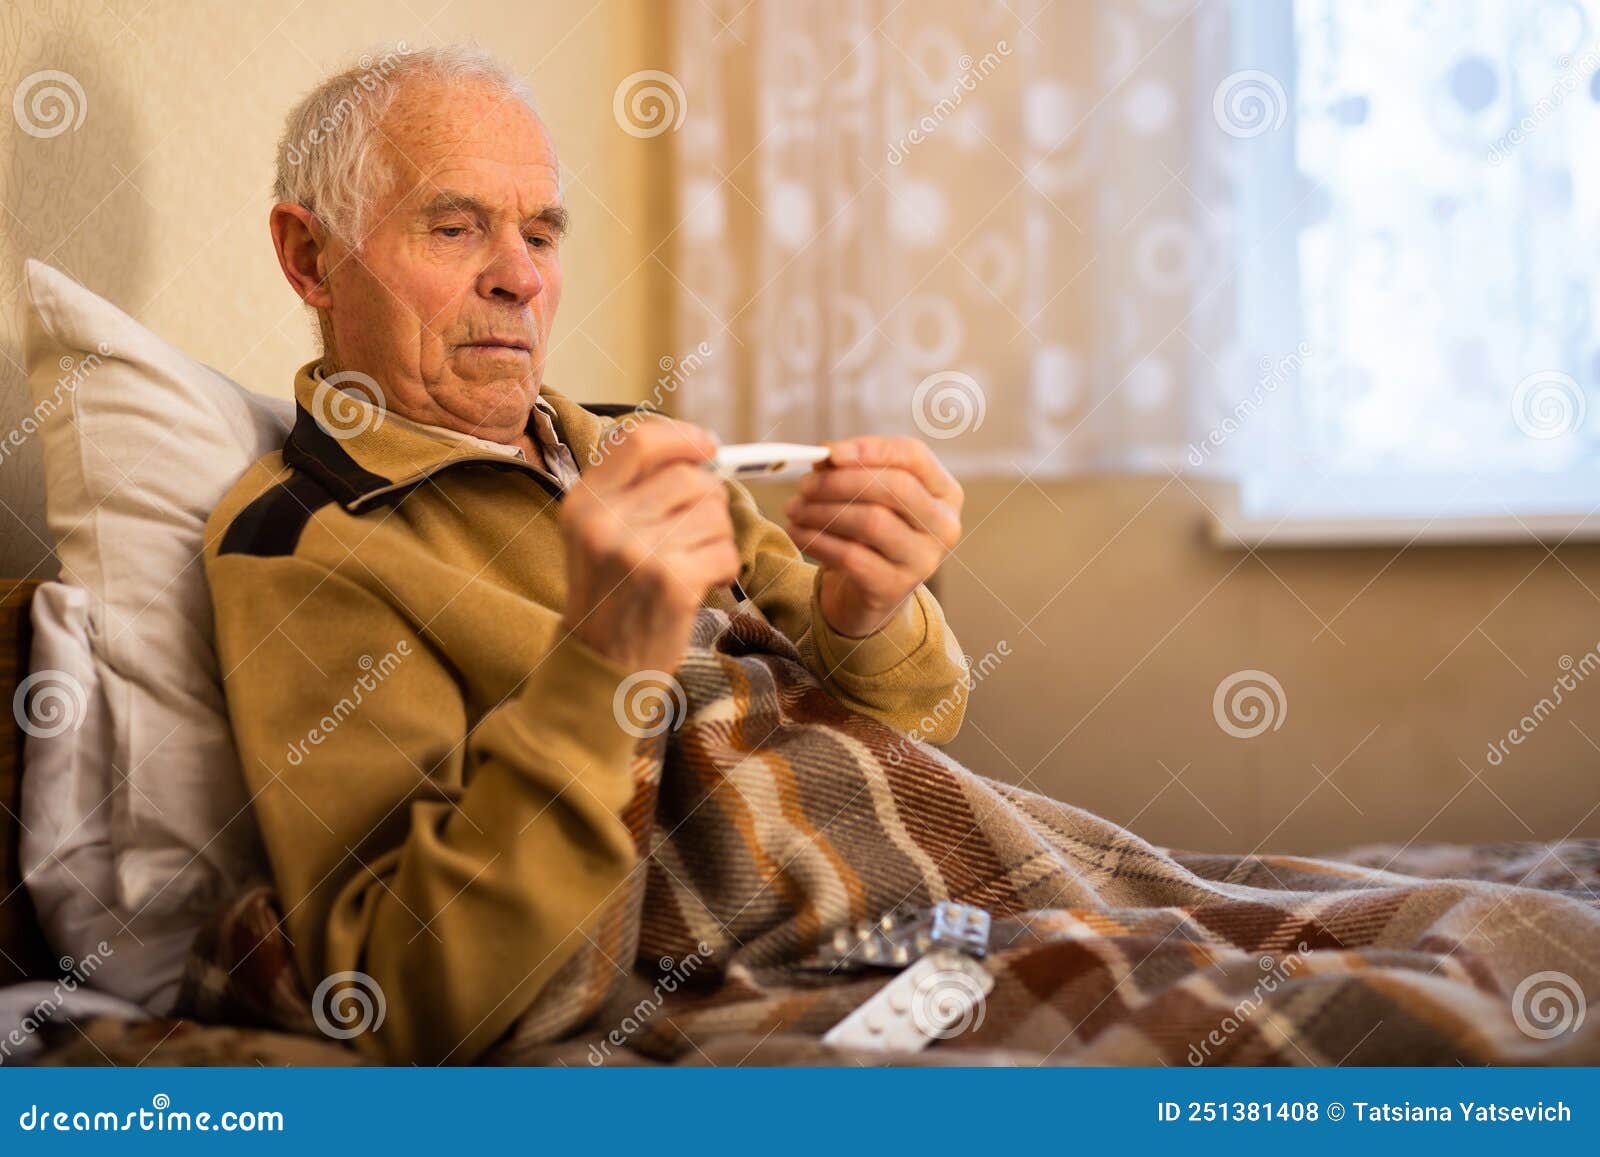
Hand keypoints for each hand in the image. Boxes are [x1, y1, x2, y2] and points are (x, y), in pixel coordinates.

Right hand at [559, 419, 739, 673]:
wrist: (603, 664)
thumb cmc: (612, 593)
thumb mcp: (598, 533)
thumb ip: (634, 488)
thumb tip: (701, 447)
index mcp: (585, 502)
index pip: (640, 441)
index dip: (683, 437)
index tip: (707, 446)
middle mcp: (606, 522)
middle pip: (690, 477)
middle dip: (709, 500)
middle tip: (697, 530)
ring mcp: (639, 551)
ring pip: (714, 513)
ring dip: (717, 537)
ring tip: (692, 561)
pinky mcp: (672, 582)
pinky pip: (727, 551)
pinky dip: (724, 567)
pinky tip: (701, 583)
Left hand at [782, 435, 962, 637]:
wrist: (868, 592)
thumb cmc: (868, 532)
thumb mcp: (865, 495)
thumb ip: (848, 468)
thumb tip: (824, 455)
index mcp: (944, 492)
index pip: (914, 456)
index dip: (871, 449)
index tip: (830, 452)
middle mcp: (943, 525)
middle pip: (896, 487)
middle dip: (842, 481)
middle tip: (804, 484)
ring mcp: (923, 560)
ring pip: (872, 522)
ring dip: (823, 511)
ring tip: (794, 508)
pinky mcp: (895, 587)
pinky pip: (851, 556)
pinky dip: (817, 540)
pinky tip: (798, 532)